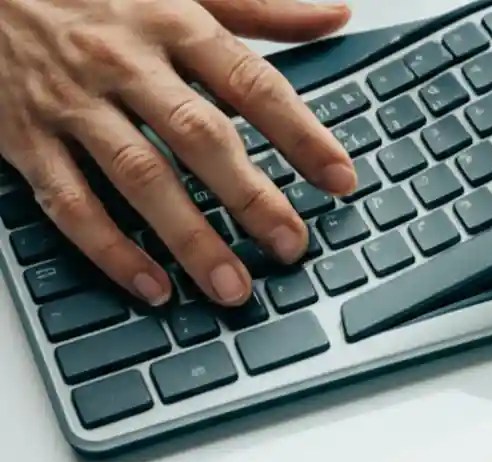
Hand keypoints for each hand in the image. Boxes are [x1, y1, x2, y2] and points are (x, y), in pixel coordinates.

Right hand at [0, 0, 356, 307]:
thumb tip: (333, 16)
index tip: (341, 178)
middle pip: (199, 136)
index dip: (302, 134)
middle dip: (251, 197)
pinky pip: (69, 202)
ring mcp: (72, 102)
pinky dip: (110, 249)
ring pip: (138, 176)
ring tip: (231, 286)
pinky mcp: (23, 136)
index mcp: (171, 21)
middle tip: (291, 245)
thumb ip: (258, 8)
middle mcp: (124, 62)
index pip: (252, 84)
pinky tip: (152, 286)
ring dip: (189, 237)